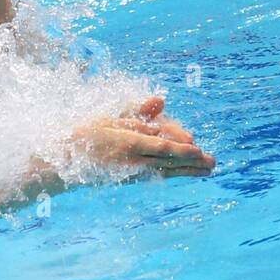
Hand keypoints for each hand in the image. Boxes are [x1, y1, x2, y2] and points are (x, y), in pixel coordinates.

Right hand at [72, 98, 214, 176]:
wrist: (65, 159)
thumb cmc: (87, 133)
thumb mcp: (110, 117)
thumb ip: (138, 113)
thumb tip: (161, 100)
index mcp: (127, 143)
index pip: (159, 147)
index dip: (180, 149)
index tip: (197, 148)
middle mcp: (132, 161)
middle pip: (167, 162)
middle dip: (191, 163)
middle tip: (213, 163)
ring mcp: (132, 172)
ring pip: (165, 171)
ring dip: (188, 171)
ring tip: (207, 170)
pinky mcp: (130, 178)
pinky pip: (157, 176)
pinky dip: (174, 173)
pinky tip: (185, 172)